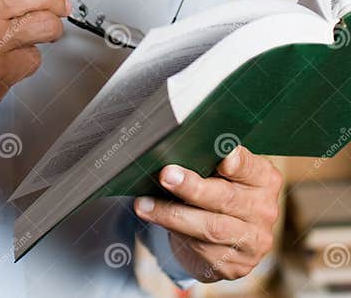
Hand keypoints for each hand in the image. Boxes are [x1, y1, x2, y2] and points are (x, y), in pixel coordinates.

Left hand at [134, 145, 281, 281]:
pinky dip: (173, 231)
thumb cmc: (221, 189)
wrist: (227, 236)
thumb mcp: (222, 171)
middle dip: (193, 187)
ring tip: (145, 204)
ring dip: (172, 214)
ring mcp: (252, 241)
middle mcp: (264, 210)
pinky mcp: (236, 265)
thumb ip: (211, 159)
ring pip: (210, 227)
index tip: (223, 158)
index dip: (237, 163)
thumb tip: (180, 145)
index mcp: (264, 179)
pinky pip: (200, 247)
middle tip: (166, 175)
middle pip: (226, 198)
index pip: (250, 167)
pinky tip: (155, 219)